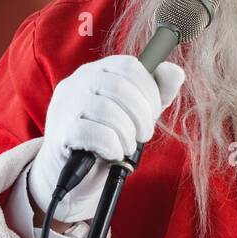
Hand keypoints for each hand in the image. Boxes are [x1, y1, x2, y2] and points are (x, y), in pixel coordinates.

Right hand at [29, 55, 184, 222]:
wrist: (75, 171)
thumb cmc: (110, 133)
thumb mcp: (139, 110)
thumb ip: (159, 90)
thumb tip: (175, 71)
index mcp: (99, 70)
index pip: (130, 66)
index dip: (150, 91)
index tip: (154, 112)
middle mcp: (79, 81)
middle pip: (120, 87)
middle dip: (142, 115)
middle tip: (144, 134)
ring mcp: (66, 105)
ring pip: (107, 110)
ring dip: (127, 133)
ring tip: (128, 145)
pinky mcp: (61, 131)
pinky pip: (95, 134)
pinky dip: (112, 146)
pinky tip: (114, 152)